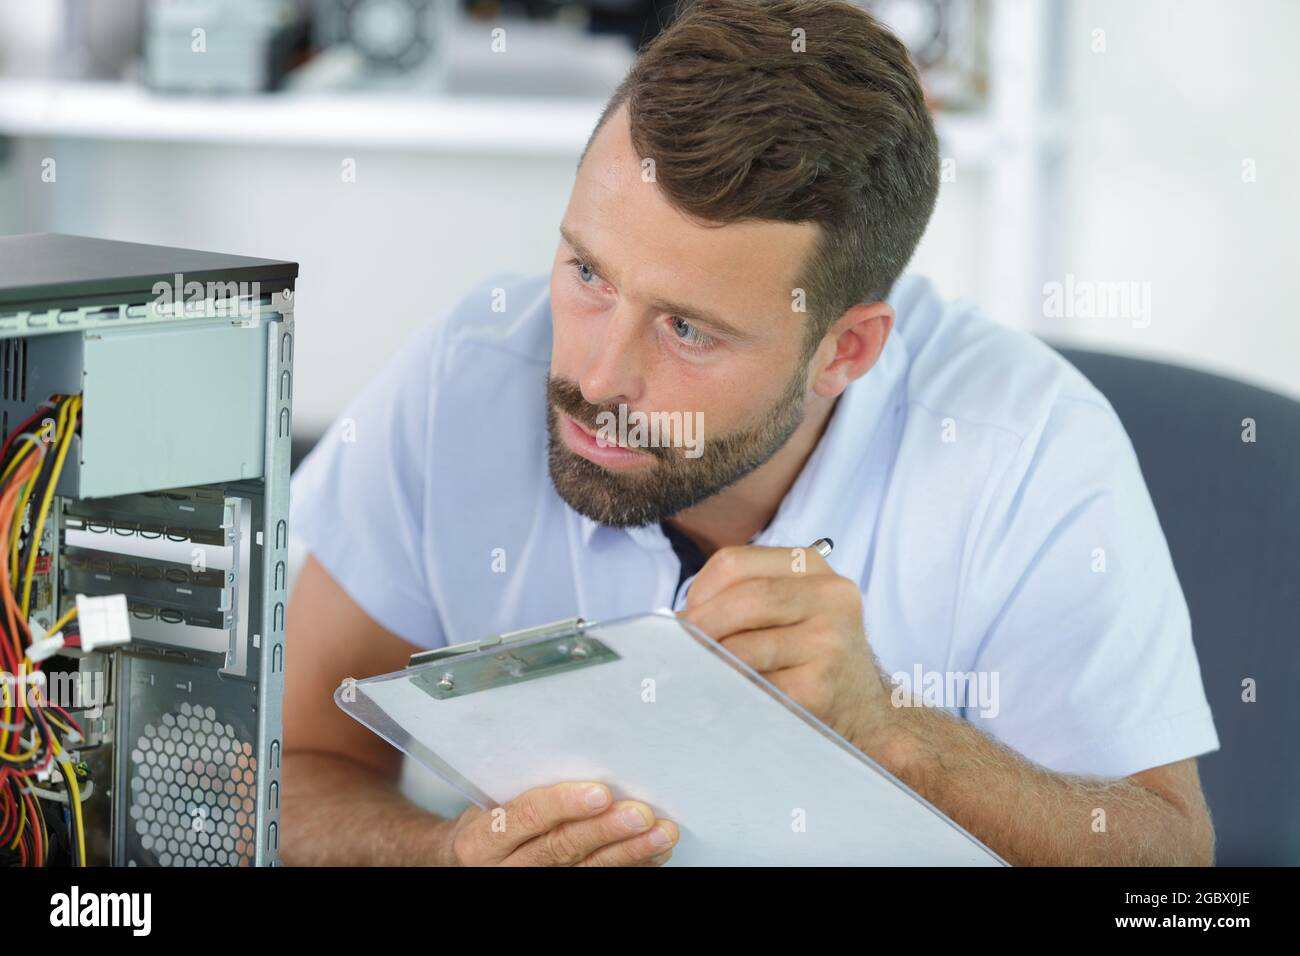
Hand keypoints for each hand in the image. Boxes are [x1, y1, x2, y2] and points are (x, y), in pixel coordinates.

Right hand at [438, 781, 678, 865]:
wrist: (469, 861)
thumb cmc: (485, 822)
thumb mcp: (490, 801)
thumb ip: (525, 786)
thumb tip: (582, 754)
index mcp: (483, 838)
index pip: (526, 817)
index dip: (564, 805)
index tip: (600, 792)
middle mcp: (508, 866)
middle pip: (560, 848)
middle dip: (605, 830)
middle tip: (640, 814)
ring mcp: (535, 882)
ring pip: (585, 870)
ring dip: (629, 852)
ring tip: (660, 834)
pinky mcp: (557, 889)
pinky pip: (597, 880)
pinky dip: (631, 866)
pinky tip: (654, 853)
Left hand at [678, 544, 894, 754]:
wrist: (865, 707)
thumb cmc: (811, 652)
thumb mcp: (790, 606)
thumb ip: (741, 598)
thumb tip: (678, 621)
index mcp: (812, 566)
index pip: (733, 563)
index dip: (697, 591)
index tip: (685, 618)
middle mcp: (829, 596)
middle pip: (742, 601)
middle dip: (699, 628)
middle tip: (675, 651)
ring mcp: (829, 642)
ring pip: (742, 648)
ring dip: (709, 664)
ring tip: (696, 674)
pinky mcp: (819, 687)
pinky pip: (755, 688)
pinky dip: (729, 693)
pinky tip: (723, 698)